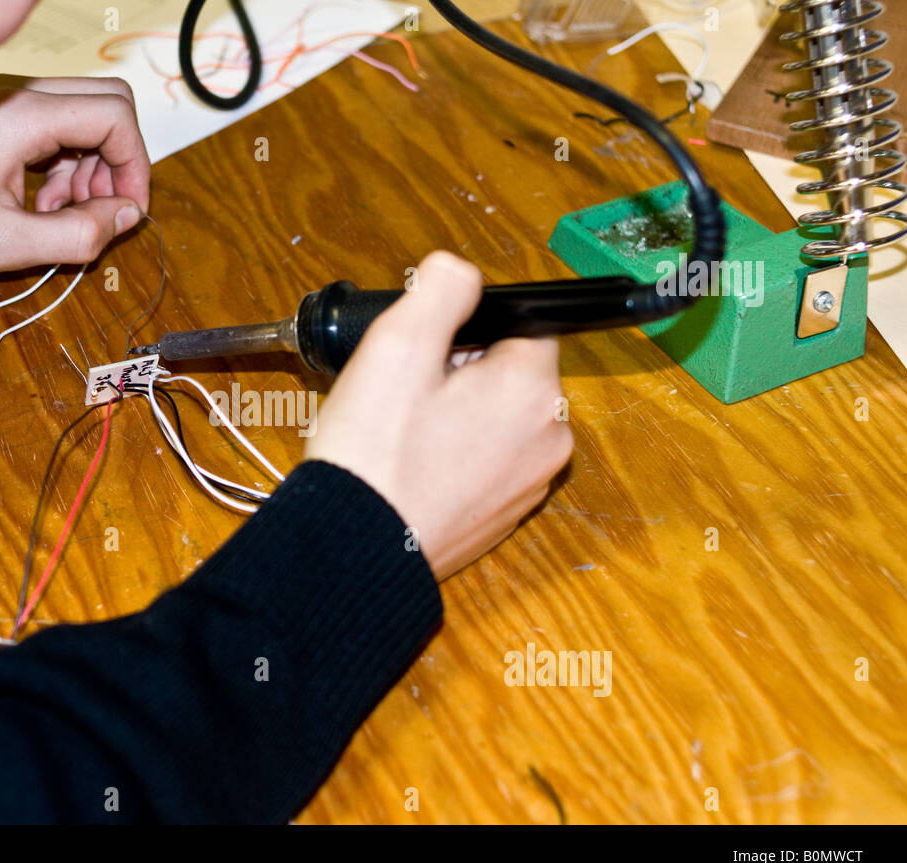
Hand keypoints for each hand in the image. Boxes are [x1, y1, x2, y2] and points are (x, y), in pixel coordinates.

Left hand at [0, 75, 150, 281]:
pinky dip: (64, 164)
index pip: (114, 115)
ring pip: (82, 115)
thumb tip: (127, 216)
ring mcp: (3, 100)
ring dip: (89, 167)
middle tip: (98, 212)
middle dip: (116, 161)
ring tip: (63, 216)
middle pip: (106, 105)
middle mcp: (15, 94)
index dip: (134, 165)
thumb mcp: (8, 245)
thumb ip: (79, 234)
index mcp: (21, 116)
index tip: (127, 212)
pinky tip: (42, 205)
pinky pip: (54, 126)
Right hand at [304, 251, 572, 578]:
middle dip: (462, 373)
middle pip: (511, 373)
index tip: (426, 356)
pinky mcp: (505, 517)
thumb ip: (441, 288)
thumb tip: (460, 270)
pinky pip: (487, 463)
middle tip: (407, 396)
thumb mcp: (397, 344)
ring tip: (405, 435)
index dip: (467, 331)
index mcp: (534, 388)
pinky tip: (413, 467)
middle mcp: (550, 437)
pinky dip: (456, 457)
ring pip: (498, 418)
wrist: (356, 547)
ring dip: (458, 415)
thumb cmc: (376, 452)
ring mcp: (530, 483)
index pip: (522, 325)